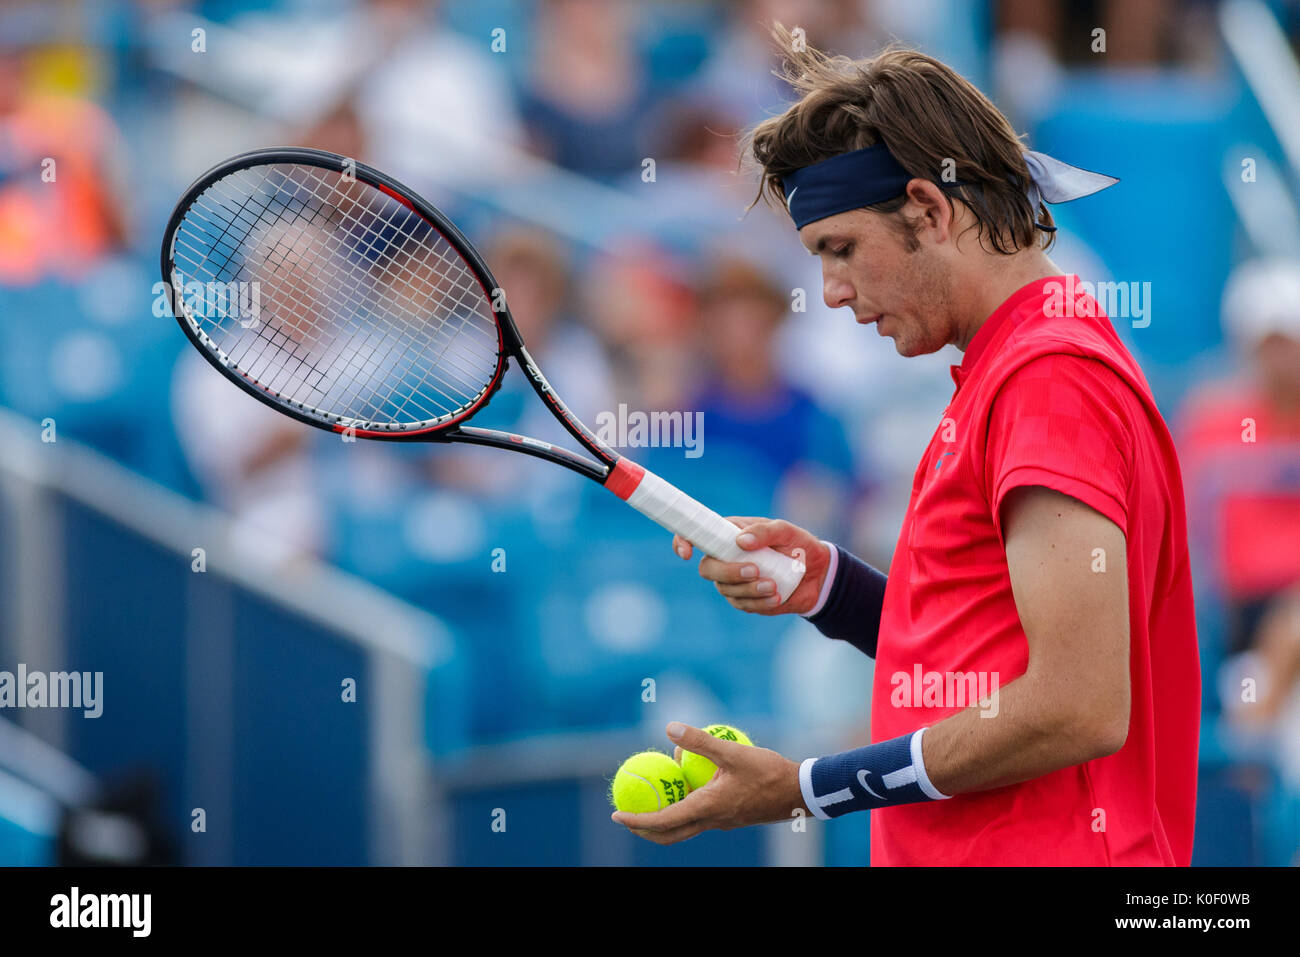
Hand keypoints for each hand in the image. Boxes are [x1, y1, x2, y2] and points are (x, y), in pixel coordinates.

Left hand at [611, 722, 808, 843]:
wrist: (800, 791)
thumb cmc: (769, 771)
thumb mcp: (733, 751)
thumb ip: (700, 741)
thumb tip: (669, 728)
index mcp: (708, 809)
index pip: (664, 821)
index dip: (637, 820)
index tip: (616, 815)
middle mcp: (712, 821)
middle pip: (670, 835)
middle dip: (644, 829)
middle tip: (626, 815)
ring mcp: (722, 821)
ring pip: (685, 827)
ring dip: (664, 819)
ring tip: (650, 798)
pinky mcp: (730, 816)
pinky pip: (699, 815)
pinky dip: (684, 806)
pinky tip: (685, 783)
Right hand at [672, 517, 830, 614]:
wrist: (818, 573)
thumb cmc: (798, 545)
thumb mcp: (787, 531)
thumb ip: (765, 531)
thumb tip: (741, 541)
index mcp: (729, 534)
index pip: (695, 535)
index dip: (682, 542)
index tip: (687, 553)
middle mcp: (726, 557)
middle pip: (708, 569)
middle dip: (728, 572)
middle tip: (755, 570)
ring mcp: (734, 581)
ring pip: (726, 590)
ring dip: (749, 589)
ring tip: (774, 586)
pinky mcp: (746, 600)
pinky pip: (743, 604)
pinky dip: (759, 601)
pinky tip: (777, 596)